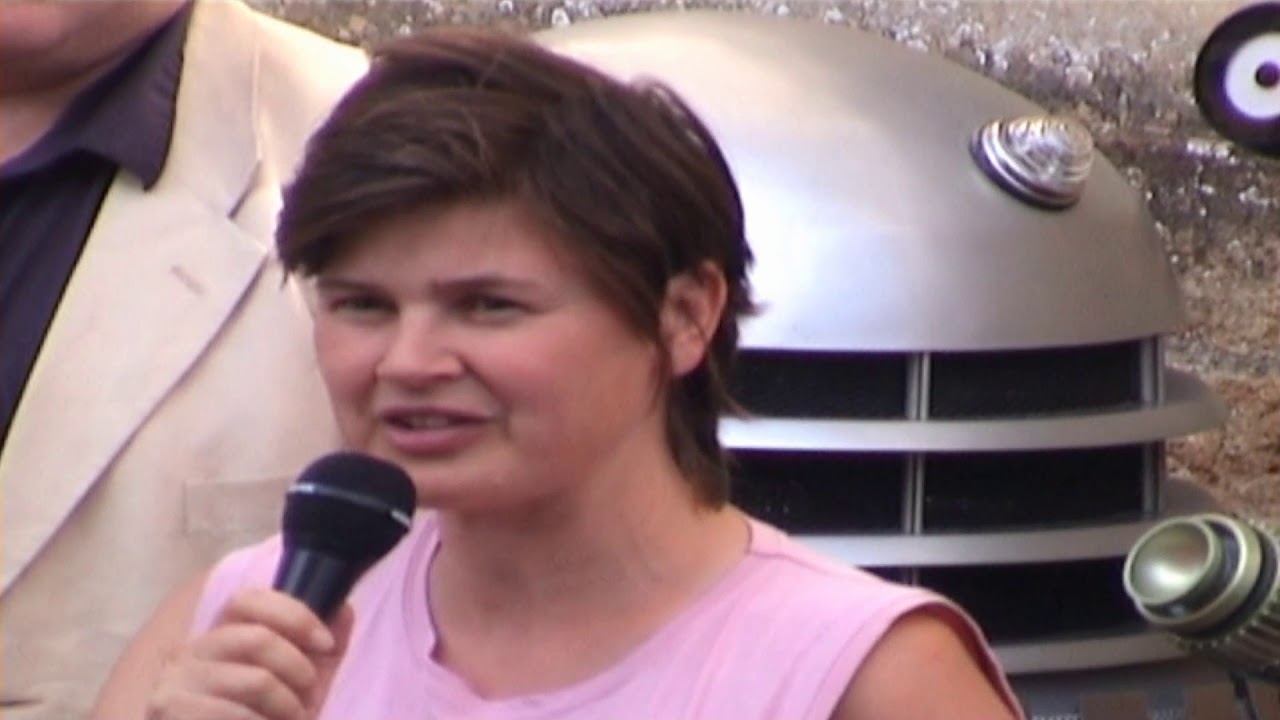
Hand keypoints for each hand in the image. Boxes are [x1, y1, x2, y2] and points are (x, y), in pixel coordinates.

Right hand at [143, 589, 353, 719]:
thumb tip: (342, 609)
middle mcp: (188, 651)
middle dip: (298, 668)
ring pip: (256, 679)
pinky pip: (233, 712)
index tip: (326, 643)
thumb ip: (323, 649)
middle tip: (307, 699)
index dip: (294, 615)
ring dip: (287, 707)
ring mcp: (173, 683)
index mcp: (217, 636)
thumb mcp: (302, 686)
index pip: (248, 599)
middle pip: (257, 637)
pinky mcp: (169, 710)